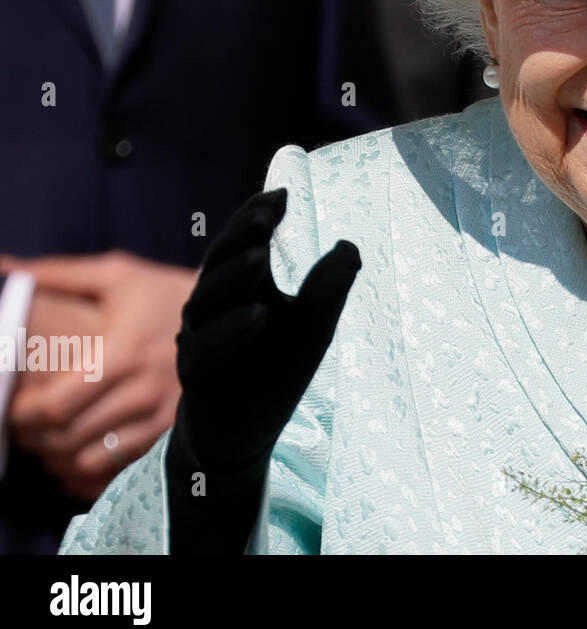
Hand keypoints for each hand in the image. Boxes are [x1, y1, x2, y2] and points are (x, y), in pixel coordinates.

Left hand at [0, 252, 196, 501]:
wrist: (233, 314)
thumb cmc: (165, 294)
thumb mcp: (118, 275)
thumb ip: (59, 275)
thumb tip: (6, 269)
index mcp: (124, 352)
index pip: (58, 406)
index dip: (25, 415)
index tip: (16, 407)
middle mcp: (146, 389)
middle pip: (70, 436)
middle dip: (36, 437)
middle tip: (27, 426)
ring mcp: (164, 414)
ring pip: (93, 458)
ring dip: (63, 455)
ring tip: (54, 439)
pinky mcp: (176, 430)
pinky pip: (123, 467)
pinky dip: (94, 467)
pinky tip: (85, 451)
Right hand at [166, 188, 358, 551]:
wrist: (244, 435)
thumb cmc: (275, 373)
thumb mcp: (314, 326)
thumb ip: (329, 286)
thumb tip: (349, 245)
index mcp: (242, 287)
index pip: (244, 241)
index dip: (258, 216)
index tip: (283, 193)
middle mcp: (214, 307)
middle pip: (221, 261)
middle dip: (243, 235)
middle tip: (267, 213)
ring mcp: (199, 339)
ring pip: (208, 301)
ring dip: (235, 276)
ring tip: (262, 255)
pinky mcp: (196, 377)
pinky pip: (208, 349)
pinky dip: (231, 330)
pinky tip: (258, 314)